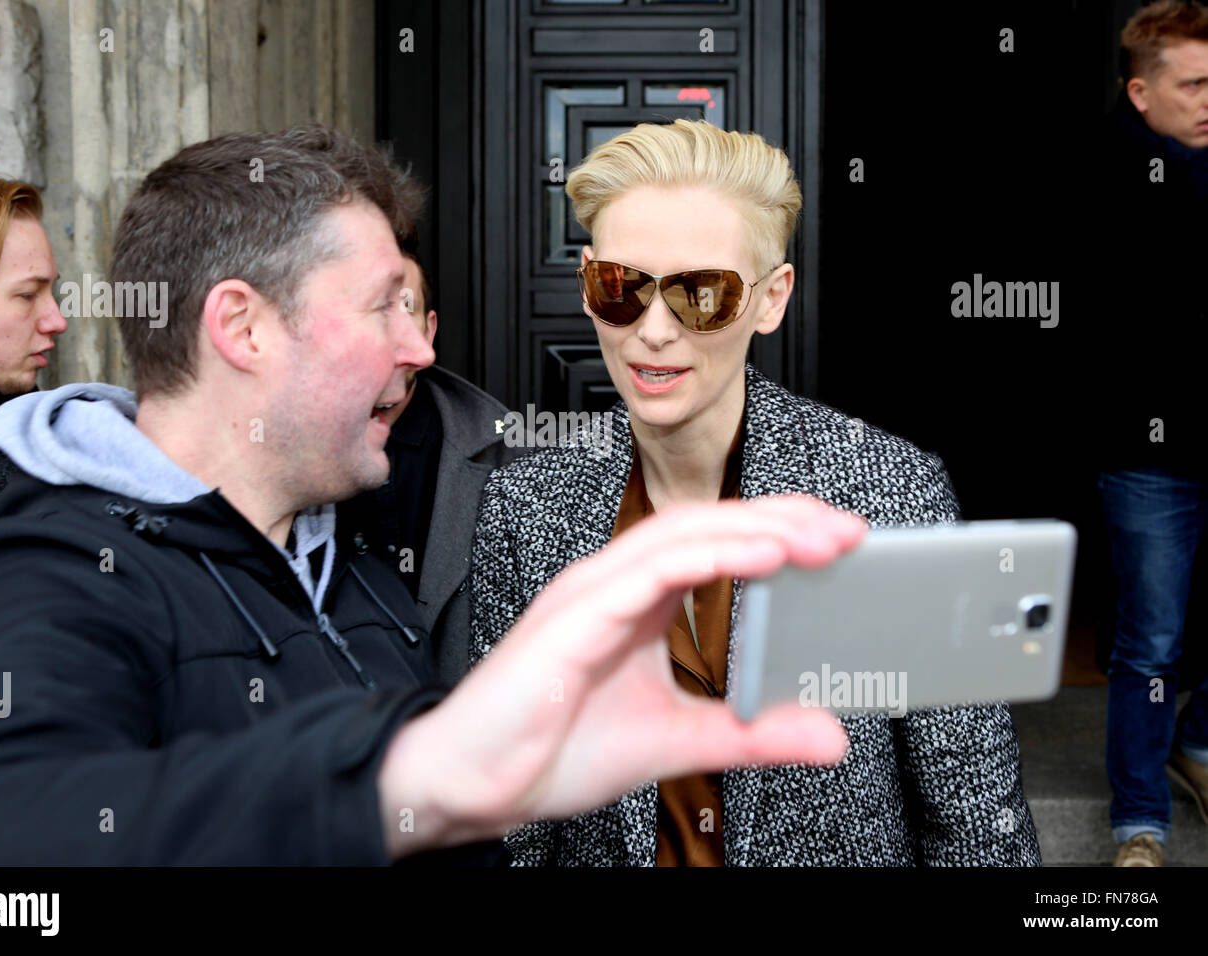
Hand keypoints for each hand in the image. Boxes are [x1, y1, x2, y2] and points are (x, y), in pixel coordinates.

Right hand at [378, 494, 866, 856]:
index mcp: (637, 602)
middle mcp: (614, 584)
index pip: (715, 544)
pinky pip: (650, 570)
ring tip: (818, 538)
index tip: (839, 543)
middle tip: (847, 532)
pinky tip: (762, 557)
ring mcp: (591, 593)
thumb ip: (752, 733)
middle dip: (781, 518)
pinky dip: (711, 556)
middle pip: (707, 524)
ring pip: (682, 533)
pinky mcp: (574, 617)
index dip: (777, 532)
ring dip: (756, 527)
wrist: (472, 783)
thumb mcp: (679, 741)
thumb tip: (830, 734)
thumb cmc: (550, 751)